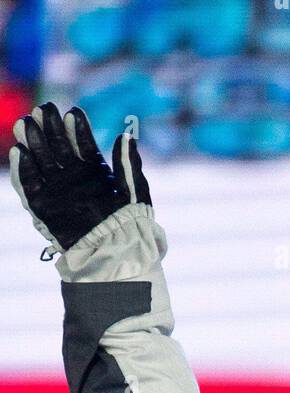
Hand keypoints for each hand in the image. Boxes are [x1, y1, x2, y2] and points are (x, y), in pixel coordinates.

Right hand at [9, 102, 150, 252]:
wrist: (116, 251)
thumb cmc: (130, 224)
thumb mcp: (135, 191)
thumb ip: (128, 164)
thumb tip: (127, 136)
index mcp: (94, 171)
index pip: (81, 142)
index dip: (76, 127)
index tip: (71, 113)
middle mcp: (73, 177)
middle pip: (56, 146)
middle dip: (49, 127)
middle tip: (42, 109)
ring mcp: (57, 190)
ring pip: (40, 160)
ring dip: (32, 141)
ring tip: (26, 124)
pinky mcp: (44, 206)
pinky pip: (29, 185)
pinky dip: (23, 169)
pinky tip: (20, 152)